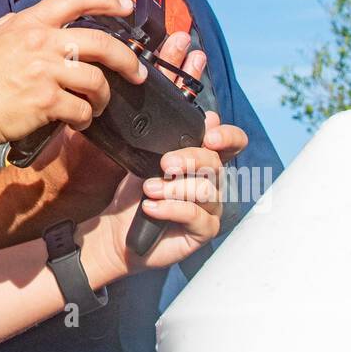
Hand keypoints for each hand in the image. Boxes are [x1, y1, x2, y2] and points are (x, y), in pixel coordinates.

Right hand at [0, 0, 143, 152]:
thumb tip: (30, 20)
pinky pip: (81, 109)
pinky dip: (84, 119)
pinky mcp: (46, 101)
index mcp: (27, 23)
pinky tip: (77, 122)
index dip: (107, 0)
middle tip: (136, 72)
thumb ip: (11, 25)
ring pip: (96, 80)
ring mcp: (45, 71)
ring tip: (97, 106)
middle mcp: (40, 42)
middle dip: (127, 59)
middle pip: (101, 43)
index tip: (125, 6)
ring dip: (102, 97)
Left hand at [95, 111, 246, 272]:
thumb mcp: (146, 162)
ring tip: (149, 189)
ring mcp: (211, 207)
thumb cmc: (135, 194)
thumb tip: (199, 121)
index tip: (209, 137)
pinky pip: (195, 215)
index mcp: (202, 161)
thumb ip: (169, 142)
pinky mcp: (205, 230)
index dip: (228, 137)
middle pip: (215, 163)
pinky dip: (170, 208)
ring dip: (173, 188)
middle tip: (164, 165)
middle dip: (189, 159)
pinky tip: (150, 207)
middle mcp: (212, 182)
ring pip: (205, 190)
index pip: (231, 144)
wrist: (120, 228)